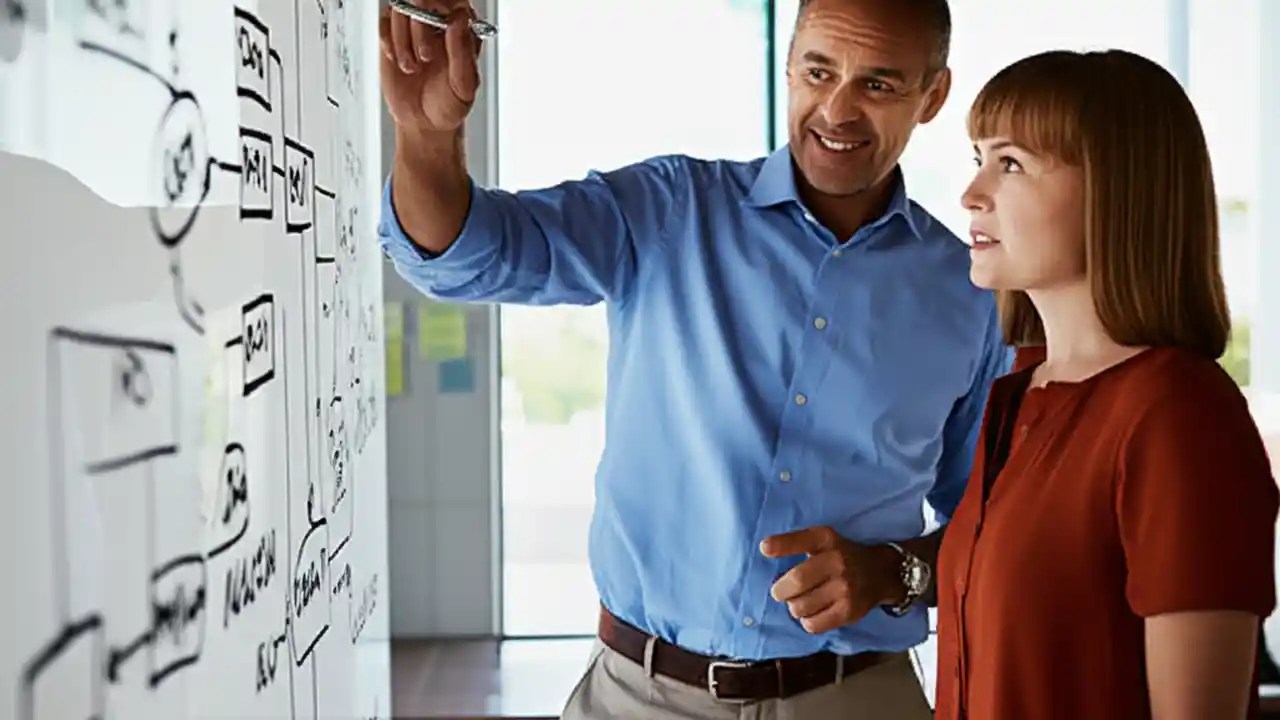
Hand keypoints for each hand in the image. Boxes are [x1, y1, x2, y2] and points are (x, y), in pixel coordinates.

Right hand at [379, 0, 481, 133]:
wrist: (424, 123)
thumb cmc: (448, 105)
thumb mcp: (463, 85)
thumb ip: (462, 51)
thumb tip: (460, 18)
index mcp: (464, 30)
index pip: (454, 0)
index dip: (440, 6)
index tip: (435, 27)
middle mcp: (439, 23)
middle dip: (419, 26)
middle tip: (424, 55)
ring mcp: (415, 28)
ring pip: (401, 8)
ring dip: (403, 41)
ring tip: (413, 67)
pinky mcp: (393, 36)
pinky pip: (384, 22)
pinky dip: (388, 42)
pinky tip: (398, 61)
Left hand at [759, 527, 901, 634]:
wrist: (880, 573)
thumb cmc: (840, 555)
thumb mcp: (822, 540)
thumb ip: (797, 544)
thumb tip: (765, 551)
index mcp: (827, 540)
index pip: (802, 540)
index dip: (782, 545)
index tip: (764, 548)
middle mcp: (837, 562)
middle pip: (797, 581)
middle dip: (781, 590)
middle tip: (781, 592)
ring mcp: (844, 589)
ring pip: (801, 607)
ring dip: (794, 607)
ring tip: (801, 601)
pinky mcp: (848, 612)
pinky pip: (813, 624)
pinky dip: (807, 621)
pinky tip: (813, 612)